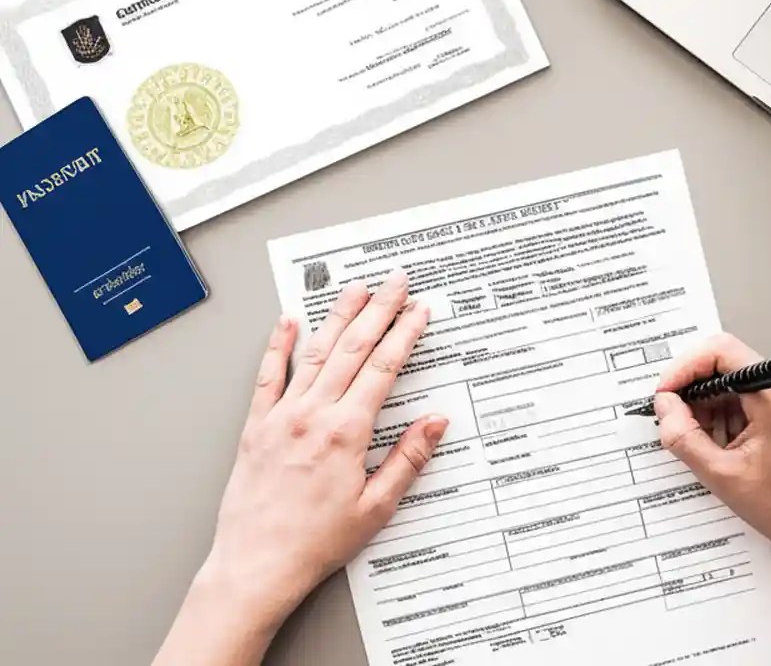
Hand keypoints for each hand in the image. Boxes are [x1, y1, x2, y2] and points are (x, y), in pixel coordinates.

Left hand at [197, 272, 448, 627]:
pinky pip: (269, 375)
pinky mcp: (257, 426)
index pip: (383, 369)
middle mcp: (313, 416)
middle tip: (395, 283)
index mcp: (347, 433)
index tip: (419, 312)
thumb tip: (435, 423)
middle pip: (353, 349)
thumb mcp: (376, 507)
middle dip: (378, 310)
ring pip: (315, 352)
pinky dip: (279, 345)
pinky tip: (288, 322)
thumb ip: (408, 459)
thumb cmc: (315, 543)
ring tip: (354, 290)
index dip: (405, 334)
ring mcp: (282, 417)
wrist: (256, 565)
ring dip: (337, 316)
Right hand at [654, 334, 770, 568]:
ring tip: (707, 445)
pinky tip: (725, 447)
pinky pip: (751, 398)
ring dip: (711, 407)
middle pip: (726, 365)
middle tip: (677, 423)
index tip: (666, 393)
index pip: (719, 351)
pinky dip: (729, 416)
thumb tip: (665, 407)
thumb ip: (683, 436)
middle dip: (694, 392)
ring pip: (735, 382)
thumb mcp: (721, 475)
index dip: (683, 369)